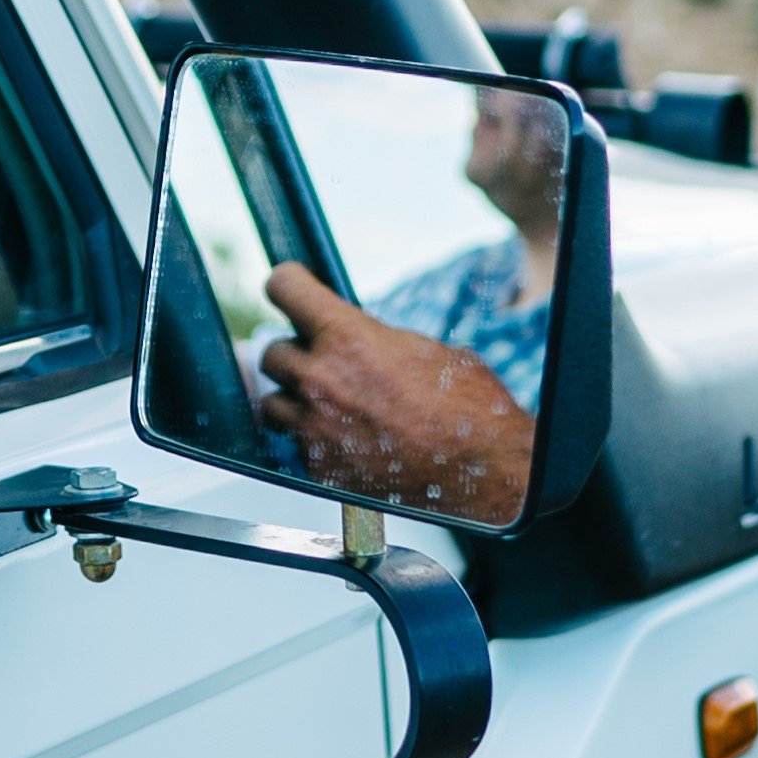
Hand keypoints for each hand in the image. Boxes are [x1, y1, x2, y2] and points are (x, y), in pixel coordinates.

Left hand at [255, 263, 534, 523]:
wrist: (486, 473)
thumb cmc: (469, 408)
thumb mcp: (422, 349)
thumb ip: (373, 338)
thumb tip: (354, 336)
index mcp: (348, 339)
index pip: (284, 288)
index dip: (288, 284)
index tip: (291, 288)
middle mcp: (321, 381)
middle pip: (272, 351)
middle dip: (297, 351)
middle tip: (324, 360)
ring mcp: (315, 429)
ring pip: (273, 402)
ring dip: (295, 398)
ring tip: (332, 402)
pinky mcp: (319, 469)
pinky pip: (294, 445)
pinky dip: (313, 439)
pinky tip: (347, 438)